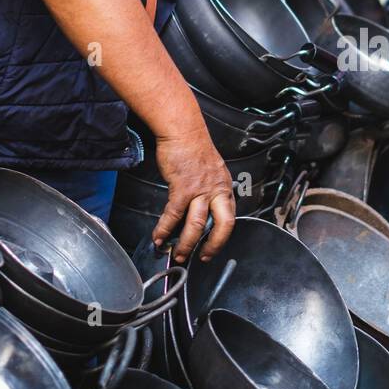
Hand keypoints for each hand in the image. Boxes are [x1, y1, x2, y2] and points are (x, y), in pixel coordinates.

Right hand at [152, 127, 235, 263]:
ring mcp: (200, 190)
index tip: (212, 248)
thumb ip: (211, 190)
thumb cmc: (193, 148)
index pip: (230, 218)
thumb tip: (203, 209)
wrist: (183, 131)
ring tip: (178, 254)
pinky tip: (159, 237)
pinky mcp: (182, 187)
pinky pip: (174, 214)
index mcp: (225, 188)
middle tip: (202, 258)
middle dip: (213, 246)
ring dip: (186, 244)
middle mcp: (216, 191)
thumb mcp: (211, 171)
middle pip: (223, 225)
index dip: (222, 237)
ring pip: (197, 225)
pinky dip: (165, 228)